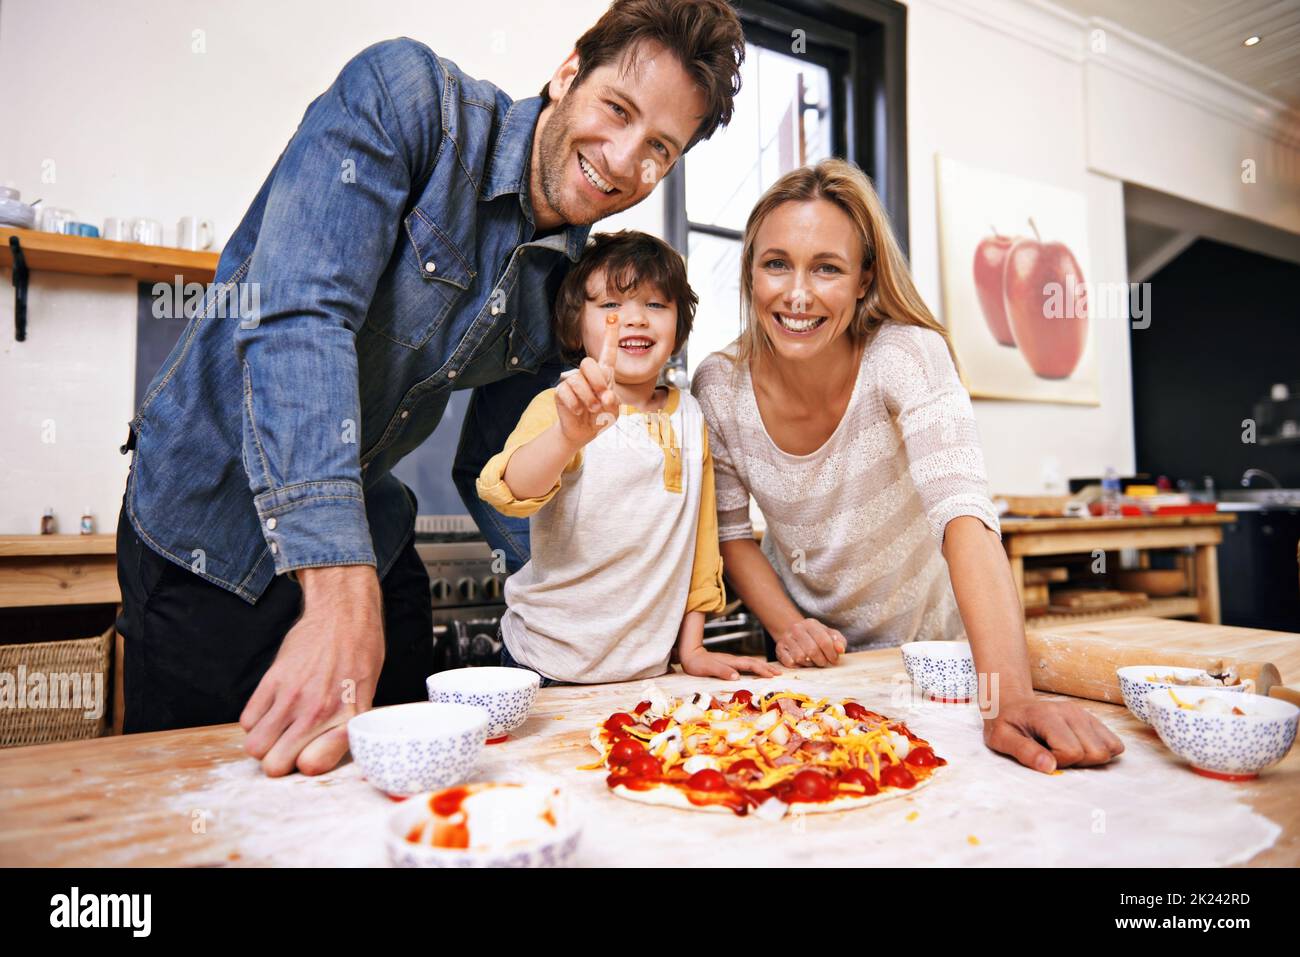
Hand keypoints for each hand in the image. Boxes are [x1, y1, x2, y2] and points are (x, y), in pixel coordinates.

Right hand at [239, 566, 384, 776]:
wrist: (343, 615)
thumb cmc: (360, 656)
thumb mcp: (366, 697)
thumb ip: (343, 732)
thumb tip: (314, 763)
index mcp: (347, 719)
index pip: (311, 766)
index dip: (307, 764)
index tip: (309, 755)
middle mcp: (318, 711)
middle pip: (274, 765)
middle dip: (280, 760)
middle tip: (290, 745)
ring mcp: (292, 696)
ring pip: (255, 747)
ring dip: (265, 743)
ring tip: (281, 728)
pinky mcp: (272, 680)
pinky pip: (247, 721)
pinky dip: (256, 722)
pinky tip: (273, 710)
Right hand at [555, 313, 621, 447]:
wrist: (583, 431)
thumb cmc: (600, 416)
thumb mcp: (612, 409)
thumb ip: (612, 400)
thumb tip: (605, 395)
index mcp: (604, 373)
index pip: (608, 351)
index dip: (610, 334)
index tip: (613, 317)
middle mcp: (587, 373)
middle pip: (589, 363)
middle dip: (598, 382)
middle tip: (602, 400)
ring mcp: (572, 380)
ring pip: (578, 381)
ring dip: (588, 399)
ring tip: (592, 409)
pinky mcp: (560, 391)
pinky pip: (567, 393)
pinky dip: (576, 406)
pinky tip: (578, 411)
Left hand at [679, 647, 782, 679]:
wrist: (690, 655)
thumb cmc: (697, 664)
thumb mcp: (708, 669)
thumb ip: (722, 671)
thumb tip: (737, 676)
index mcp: (731, 662)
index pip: (750, 665)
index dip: (762, 670)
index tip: (772, 675)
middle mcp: (733, 660)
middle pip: (754, 662)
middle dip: (767, 667)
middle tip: (779, 673)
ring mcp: (732, 661)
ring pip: (751, 663)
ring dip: (763, 666)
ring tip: (773, 671)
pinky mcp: (729, 663)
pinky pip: (746, 665)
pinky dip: (755, 667)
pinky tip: (756, 670)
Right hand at [773, 618, 845, 667]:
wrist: (793, 632)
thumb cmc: (815, 636)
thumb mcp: (828, 634)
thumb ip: (839, 641)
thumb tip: (841, 650)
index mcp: (811, 624)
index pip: (824, 641)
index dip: (831, 654)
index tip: (834, 660)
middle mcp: (797, 629)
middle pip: (812, 651)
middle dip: (821, 661)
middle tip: (824, 663)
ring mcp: (786, 638)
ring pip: (801, 657)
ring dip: (810, 664)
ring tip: (813, 661)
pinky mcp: (779, 649)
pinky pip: (790, 662)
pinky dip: (798, 665)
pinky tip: (802, 662)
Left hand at [983, 696, 1124, 772]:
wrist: (1012, 706)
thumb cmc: (1006, 724)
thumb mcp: (1002, 739)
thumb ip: (1024, 752)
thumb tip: (1050, 767)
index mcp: (1047, 716)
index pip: (1072, 752)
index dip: (1058, 762)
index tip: (1042, 757)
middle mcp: (1070, 712)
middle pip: (1095, 753)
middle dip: (1076, 762)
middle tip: (1054, 754)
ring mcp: (1084, 714)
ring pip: (1108, 750)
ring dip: (1088, 758)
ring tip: (1065, 750)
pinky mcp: (1092, 719)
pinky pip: (1114, 744)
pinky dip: (1101, 752)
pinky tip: (1079, 748)